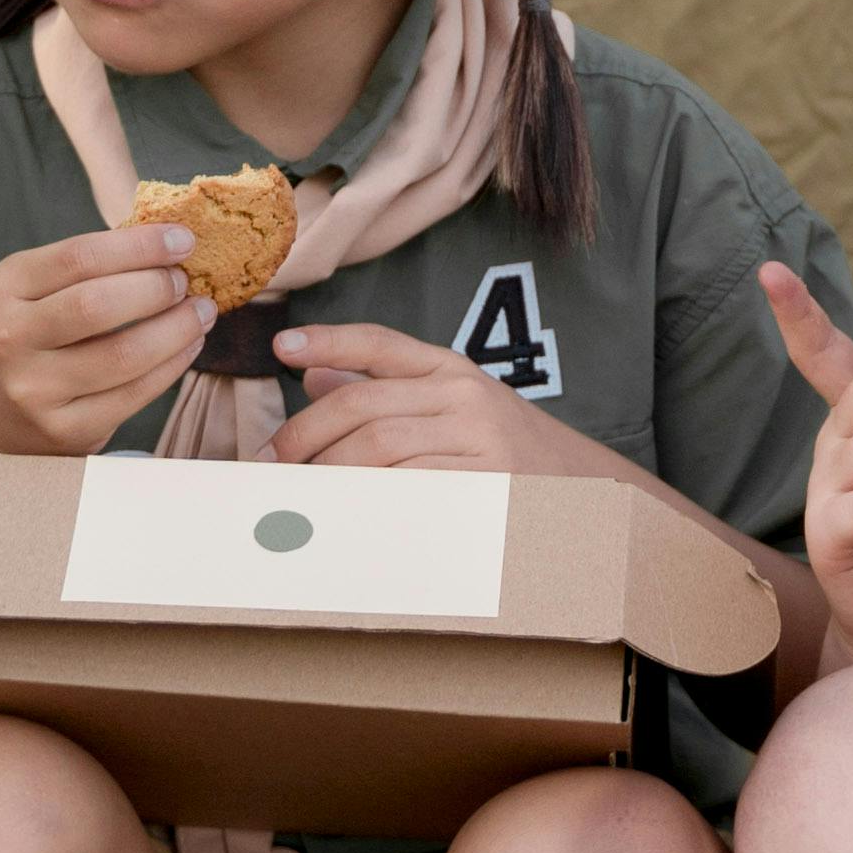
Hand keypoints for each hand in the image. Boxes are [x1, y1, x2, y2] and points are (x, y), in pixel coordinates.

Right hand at [0, 220, 210, 455]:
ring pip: (123, 354)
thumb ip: (95, 265)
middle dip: (156, 288)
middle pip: (97, 304)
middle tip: (187, 282)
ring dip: (176, 329)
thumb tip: (172, 241)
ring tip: (201, 312)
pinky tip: (189, 346)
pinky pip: (134, 394)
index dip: (139, 246)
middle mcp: (12, 337)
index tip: (184, 240)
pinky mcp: (65, 429)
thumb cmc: (38, 335)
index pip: (79, 256)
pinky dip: (172, 365)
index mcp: (8, 286)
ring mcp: (34, 389)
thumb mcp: (42, 290)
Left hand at [272, 319, 587, 475]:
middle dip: (304, 435)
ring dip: (325, 474)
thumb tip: (313, 374)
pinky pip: (408, 489)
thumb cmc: (502, 451)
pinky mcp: (486, 483)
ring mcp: (477, 438)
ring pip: (378, 449)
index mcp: (452, 370)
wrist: (584, 492)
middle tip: (269, 463)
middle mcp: (464, 395)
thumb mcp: (450, 407)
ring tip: (293, 494)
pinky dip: (366, 501)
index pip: (381, 343)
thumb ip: (384, 390)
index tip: (280, 346)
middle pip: (362, 405)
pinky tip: (340, 513)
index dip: (328, 339)